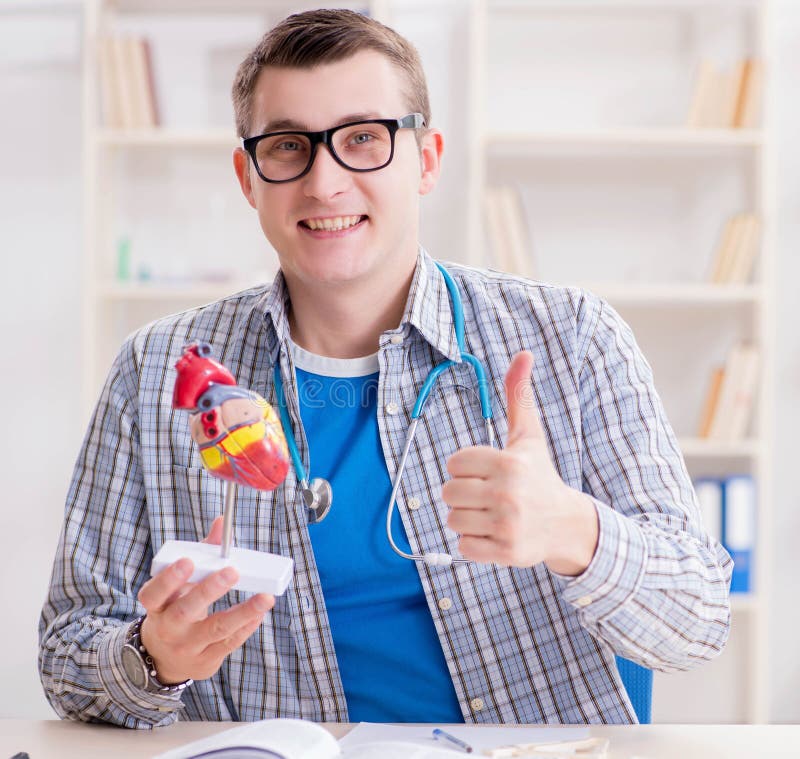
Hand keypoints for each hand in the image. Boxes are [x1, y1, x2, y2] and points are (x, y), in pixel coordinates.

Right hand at [137, 517, 274, 683]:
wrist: (164, 657)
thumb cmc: (175, 608)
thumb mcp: (178, 585)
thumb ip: (202, 553)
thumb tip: (221, 523)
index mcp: (157, 606)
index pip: (153, 594)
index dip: (168, 579)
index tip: (187, 561)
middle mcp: (169, 628)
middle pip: (185, 610)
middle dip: (209, 591)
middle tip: (232, 572)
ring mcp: (188, 647)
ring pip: (215, 629)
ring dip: (243, 612)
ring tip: (265, 598)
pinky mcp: (207, 660)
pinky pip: (230, 643)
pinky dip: (247, 625)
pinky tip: (260, 612)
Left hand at [442, 351, 597, 572]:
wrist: (567, 524)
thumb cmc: (540, 475)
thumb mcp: (529, 436)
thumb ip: (519, 396)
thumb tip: (523, 353)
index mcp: (509, 463)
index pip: (454, 463)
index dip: (466, 468)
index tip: (487, 472)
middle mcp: (507, 494)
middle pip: (448, 492)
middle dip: (464, 493)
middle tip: (488, 495)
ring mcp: (506, 525)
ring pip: (453, 520)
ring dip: (468, 519)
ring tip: (492, 514)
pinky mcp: (505, 553)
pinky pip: (463, 547)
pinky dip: (474, 543)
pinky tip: (495, 533)